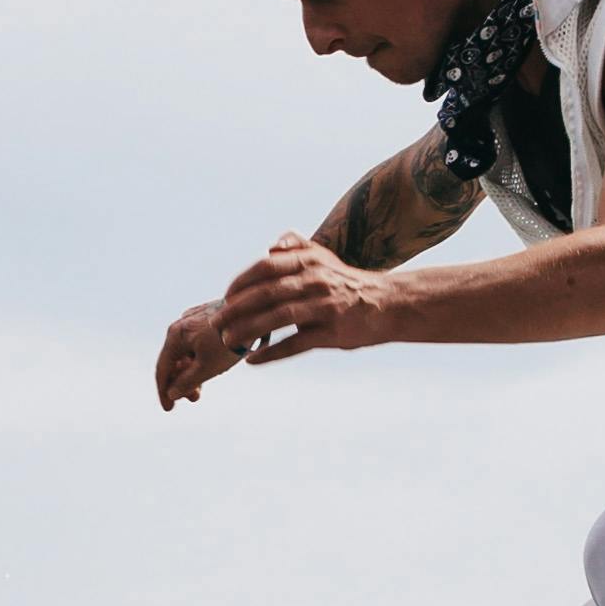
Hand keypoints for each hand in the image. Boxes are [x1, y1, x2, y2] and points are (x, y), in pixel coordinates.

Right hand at [154, 299, 245, 410]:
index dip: (164, 392)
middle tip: (194, 398)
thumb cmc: (231, 341)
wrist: (255, 312)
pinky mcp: (208, 316)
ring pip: (187, 350)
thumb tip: (172, 394)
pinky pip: (197, 341)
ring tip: (203, 385)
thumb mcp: (206, 368)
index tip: (169, 409)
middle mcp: (181, 323)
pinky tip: (211, 365)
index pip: (162, 369)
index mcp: (176, 335)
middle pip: (174, 360)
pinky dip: (199, 357)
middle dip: (182, 382)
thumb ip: (186, 383)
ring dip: (192, 371)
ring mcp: (195, 318)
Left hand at [214, 232, 392, 369]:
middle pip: (265, 294)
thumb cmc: (348, 283)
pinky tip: (253, 361)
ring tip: (228, 342)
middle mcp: (315, 281)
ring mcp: (323, 307)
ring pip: (276, 319)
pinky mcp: (331, 333)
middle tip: (217, 323)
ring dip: (247, 331)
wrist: (387, 303)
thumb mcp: (325, 257)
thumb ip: (298, 247)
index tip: (225, 298)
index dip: (240, 283)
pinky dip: (271, 353)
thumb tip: (271, 245)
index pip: (264, 268)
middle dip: (235, 309)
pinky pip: (295, 344)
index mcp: (309, 261)